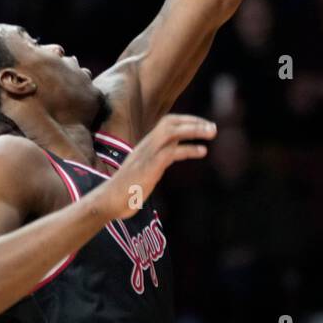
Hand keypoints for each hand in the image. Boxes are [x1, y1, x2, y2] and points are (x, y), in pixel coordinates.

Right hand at [95, 114, 214, 220]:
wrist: (109, 201)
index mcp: (146, 145)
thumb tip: (173, 154)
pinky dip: (188, 149)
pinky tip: (202, 151)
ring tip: (212, 133)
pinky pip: (170, 152)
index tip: (204, 124)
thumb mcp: (146, 168)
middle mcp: (147, 146)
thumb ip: (158, 159)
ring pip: (170, 132)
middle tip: (213, 128)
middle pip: (170, 122)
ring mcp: (146, 155)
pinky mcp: (148, 168)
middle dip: (193, 121)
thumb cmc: (127, 188)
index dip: (187, 120)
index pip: (167, 123)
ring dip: (193, 130)